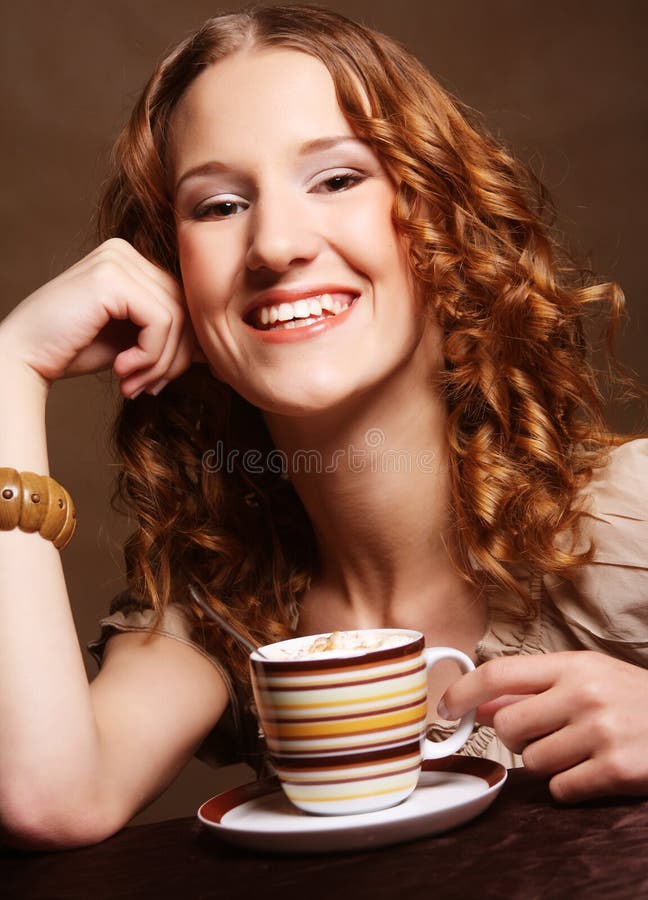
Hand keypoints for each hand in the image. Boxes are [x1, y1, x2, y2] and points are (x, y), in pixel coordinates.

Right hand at [0, 238, 200, 396]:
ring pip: (178, 317)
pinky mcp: (112, 277)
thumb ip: (167, 334)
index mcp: (132, 262)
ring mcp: (118, 259)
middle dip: (173, 359)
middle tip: (148, 389)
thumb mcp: (133, 339)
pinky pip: (162, 321)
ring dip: (161, 363)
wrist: (23, 358)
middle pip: (185, 309)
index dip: (181, 348)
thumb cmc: (73, 350)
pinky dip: (151, 355)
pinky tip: (123, 371)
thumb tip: (212, 346)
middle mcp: (126, 252)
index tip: (156, 382)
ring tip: (135, 385)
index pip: (183, 303)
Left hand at [439, 650, 647, 802]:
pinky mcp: (615, 770)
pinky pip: (559, 788)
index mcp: (573, 665)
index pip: (499, 673)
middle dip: (514, 736)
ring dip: (546, 762)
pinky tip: (592, 769)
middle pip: (508, 725)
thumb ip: (531, 687)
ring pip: (531, 761)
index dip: (463, 691)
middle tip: (541, 733)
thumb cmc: (631, 698)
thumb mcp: (584, 678)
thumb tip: (477, 704)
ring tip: (578, 749)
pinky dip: (568, 786)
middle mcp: (584, 694)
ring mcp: (600, 732)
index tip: (446, 707)